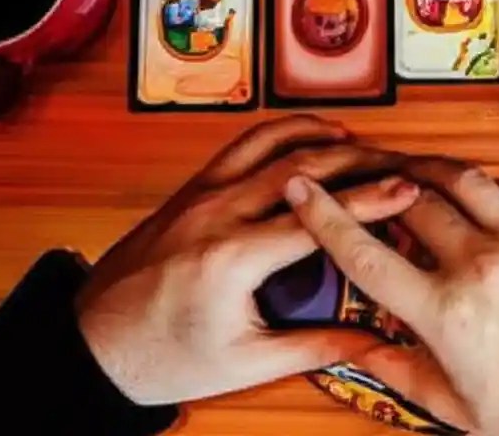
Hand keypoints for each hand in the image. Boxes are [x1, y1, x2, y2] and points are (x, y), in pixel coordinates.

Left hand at [76, 116, 419, 404]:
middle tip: (397, 161)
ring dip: (316, 134)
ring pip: (267, 142)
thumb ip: (315, 346)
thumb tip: (374, 341)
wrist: (90, 346)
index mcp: (231, 258)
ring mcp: (198, 196)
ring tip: (358, 140)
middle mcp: (214, 214)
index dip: (370, 199)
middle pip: (301, 166)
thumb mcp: (245, 363)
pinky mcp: (187, 192)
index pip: (317, 216)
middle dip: (357, 159)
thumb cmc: (160, 358)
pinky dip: (278, 135)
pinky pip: (239, 149)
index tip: (408, 189)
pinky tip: (304, 141)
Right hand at [288, 160, 498, 435]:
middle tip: (372, 189)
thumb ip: (401, 370)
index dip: (325, 216)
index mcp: (448, 315)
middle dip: (384, 192)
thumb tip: (360, 349)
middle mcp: (485, 268)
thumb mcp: (456, 408)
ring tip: (420, 179)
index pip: (366, 253)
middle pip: (412, 202)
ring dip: (435, 174)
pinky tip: (490, 197)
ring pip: (464, 179)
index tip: (305, 192)